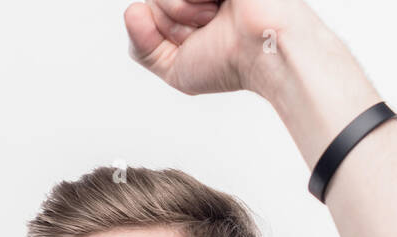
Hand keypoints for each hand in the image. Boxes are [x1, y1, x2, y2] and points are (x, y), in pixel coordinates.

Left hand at [123, 0, 311, 96]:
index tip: (192, 43)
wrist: (264, 48)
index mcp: (184, 13)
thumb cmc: (229, 64)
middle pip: (151, 0)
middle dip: (170, 21)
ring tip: (213, 14)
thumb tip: (132, 11)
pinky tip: (218, 2)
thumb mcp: (174, 69)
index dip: (161, 33)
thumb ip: (142, 47)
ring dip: (181, 7)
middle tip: (205, 27)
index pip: (144, 12)